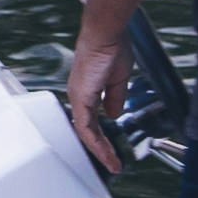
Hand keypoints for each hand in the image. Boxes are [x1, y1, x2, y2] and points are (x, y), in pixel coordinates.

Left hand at [61, 35, 127, 169]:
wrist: (106, 33)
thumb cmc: (113, 47)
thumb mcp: (119, 79)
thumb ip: (115, 98)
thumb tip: (113, 115)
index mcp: (87, 90)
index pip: (92, 121)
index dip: (102, 137)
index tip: (113, 149)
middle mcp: (79, 96)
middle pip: (86, 130)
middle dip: (100, 149)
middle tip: (111, 163)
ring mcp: (78, 98)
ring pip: (86, 133)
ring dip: (100, 150)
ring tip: (112, 164)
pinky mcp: (81, 98)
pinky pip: (86, 128)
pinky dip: (96, 143)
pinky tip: (106, 153)